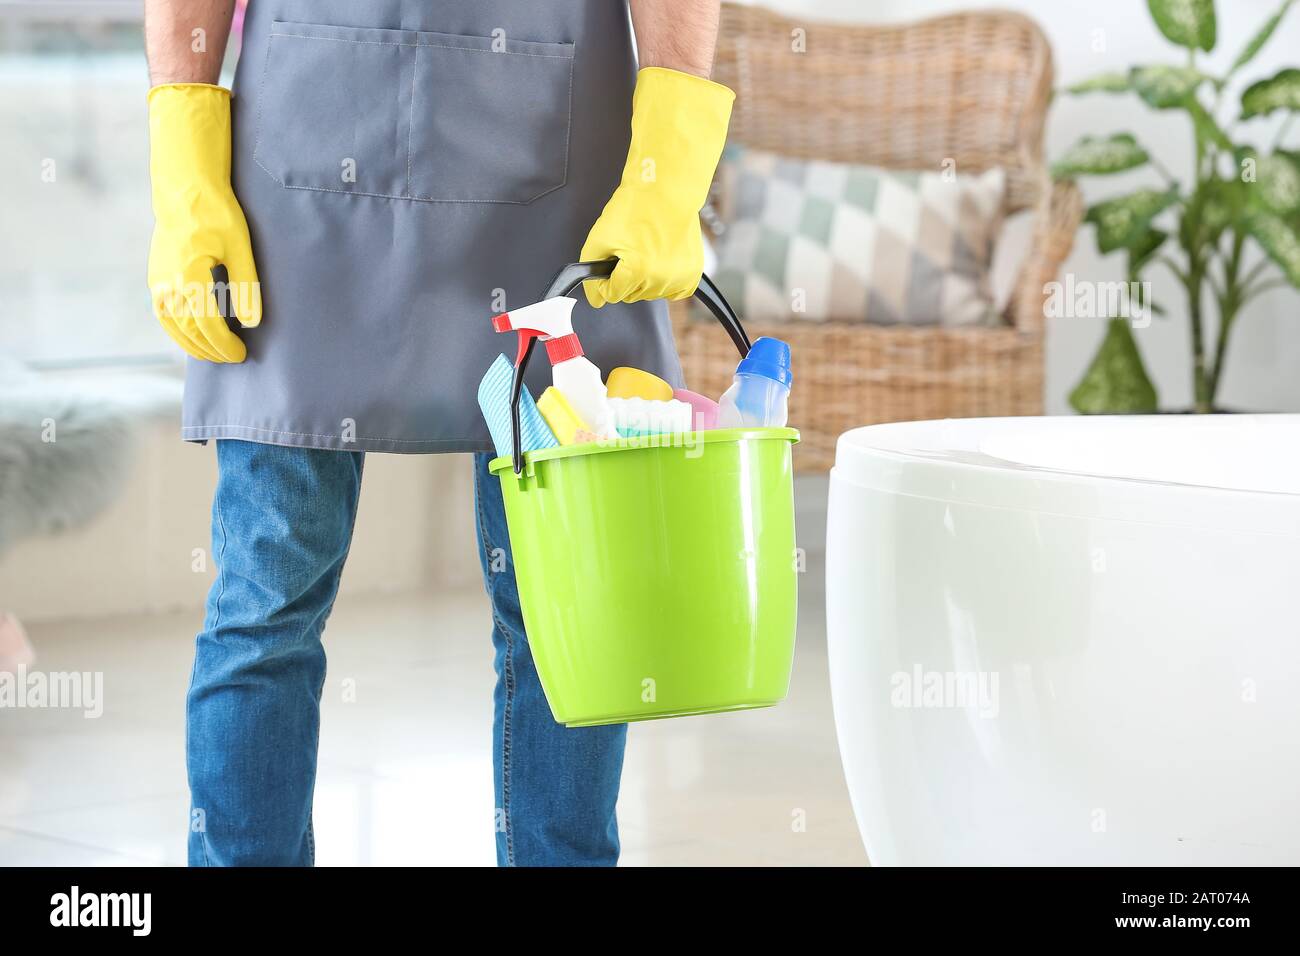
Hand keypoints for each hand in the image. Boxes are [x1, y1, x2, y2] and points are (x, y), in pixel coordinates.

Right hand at [147, 83, 260, 362]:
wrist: (185, 189)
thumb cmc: (217, 215)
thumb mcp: (240, 248)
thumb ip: (246, 286)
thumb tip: (252, 323)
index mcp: (189, 277)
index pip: (207, 324)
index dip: (224, 344)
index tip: (240, 353)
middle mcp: (167, 284)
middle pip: (188, 331)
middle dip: (211, 349)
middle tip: (233, 359)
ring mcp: (157, 282)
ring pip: (172, 326)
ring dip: (192, 344)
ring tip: (214, 354)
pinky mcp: (155, 277)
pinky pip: (164, 314)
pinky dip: (178, 331)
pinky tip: (194, 337)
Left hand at [580, 67, 732, 307]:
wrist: (668, 190)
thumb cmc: (634, 209)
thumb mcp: (599, 238)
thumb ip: (591, 272)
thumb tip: (596, 300)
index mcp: (636, 273)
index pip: (610, 294)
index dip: (605, 278)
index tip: (610, 260)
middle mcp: (660, 280)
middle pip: (630, 295)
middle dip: (624, 276)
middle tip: (630, 248)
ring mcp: (679, 278)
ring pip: (650, 293)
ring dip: (644, 278)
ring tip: (646, 249)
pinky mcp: (692, 274)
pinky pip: (672, 291)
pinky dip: (664, 279)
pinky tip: (661, 258)